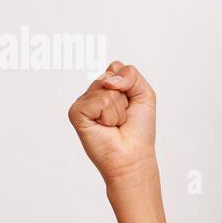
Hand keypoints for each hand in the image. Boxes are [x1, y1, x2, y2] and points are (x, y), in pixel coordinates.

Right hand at [67, 61, 157, 185]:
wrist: (133, 155)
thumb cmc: (138, 129)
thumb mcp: (145, 94)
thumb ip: (131, 74)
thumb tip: (108, 79)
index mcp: (106, 87)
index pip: (116, 67)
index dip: (130, 85)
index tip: (130, 105)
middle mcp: (93, 93)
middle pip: (111, 76)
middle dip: (125, 98)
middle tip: (122, 117)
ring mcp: (83, 102)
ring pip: (106, 89)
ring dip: (118, 110)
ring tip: (114, 124)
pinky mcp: (76, 112)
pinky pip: (99, 101)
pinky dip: (109, 115)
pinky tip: (105, 127)